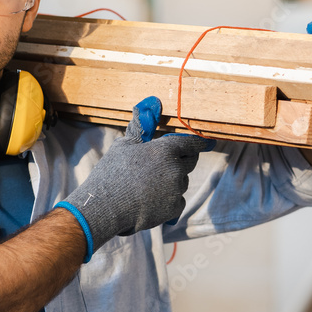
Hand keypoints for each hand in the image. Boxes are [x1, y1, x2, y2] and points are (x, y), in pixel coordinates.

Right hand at [57, 96, 214, 258]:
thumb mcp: (124, 145)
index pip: (192, 142)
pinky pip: (177, 201)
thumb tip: (151, 103)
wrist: (104, 207)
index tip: (208, 142)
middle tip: (161, 165)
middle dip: (181, 161)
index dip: (200, 142)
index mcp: (165, 149)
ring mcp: (176, 189)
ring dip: (171, 182)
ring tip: (146, 186)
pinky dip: (168, 201)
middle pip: (190, 162)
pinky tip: (149, 201)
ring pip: (182, 182)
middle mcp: (176, 168)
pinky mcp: (174, 208)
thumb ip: (143, 126)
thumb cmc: (111, 173)